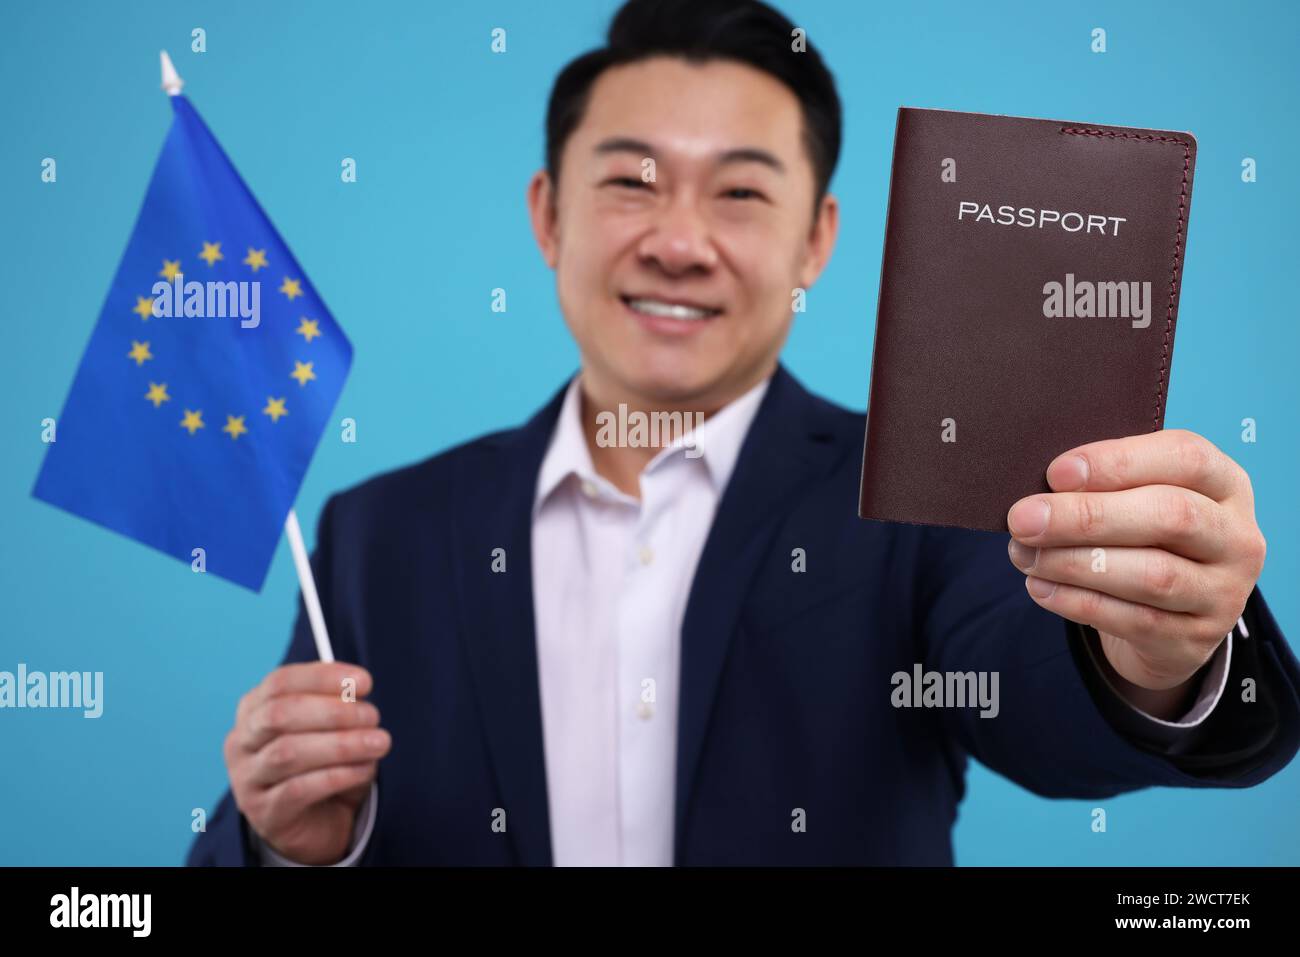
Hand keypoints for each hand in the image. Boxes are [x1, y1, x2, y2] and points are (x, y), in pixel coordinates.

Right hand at [224, 662, 390, 864]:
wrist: (314, 824)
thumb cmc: (322, 764)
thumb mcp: (329, 728)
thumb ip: (337, 705)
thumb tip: (358, 689)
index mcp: (253, 710)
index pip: (280, 682)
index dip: (323, 678)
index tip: (364, 682)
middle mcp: (242, 742)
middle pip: (279, 714)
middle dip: (333, 712)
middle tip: (373, 716)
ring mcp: (247, 780)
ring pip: (288, 753)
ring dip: (342, 744)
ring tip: (379, 742)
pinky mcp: (265, 813)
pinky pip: (299, 789)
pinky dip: (338, 775)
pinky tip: (365, 769)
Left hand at [1005, 430, 1265, 702]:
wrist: (1171, 618)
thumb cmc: (1144, 538)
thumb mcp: (1137, 500)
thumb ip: (1103, 486)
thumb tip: (1041, 490)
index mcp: (1225, 483)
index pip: (1184, 458)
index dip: (1117, 462)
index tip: (1055, 473)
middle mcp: (1236, 536)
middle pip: (1170, 516)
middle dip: (1086, 516)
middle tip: (1023, 518)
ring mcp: (1224, 592)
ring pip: (1153, 575)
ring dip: (1075, 563)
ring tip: (1023, 554)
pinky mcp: (1196, 638)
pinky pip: (1134, 619)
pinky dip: (1077, 601)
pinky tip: (1040, 586)